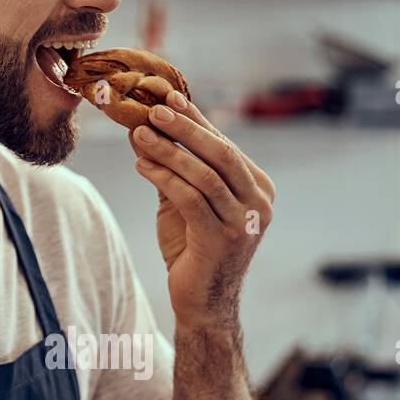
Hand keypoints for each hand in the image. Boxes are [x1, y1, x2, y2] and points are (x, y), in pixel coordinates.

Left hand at [128, 90, 274, 327]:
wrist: (202, 301)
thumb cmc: (192, 247)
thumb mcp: (181, 200)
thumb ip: (170, 167)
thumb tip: (141, 128)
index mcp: (258, 187)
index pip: (224, 145)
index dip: (196, 120)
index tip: (168, 97)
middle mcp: (259, 202)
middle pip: (220, 153)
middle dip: (185, 128)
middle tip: (154, 109)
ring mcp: (244, 222)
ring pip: (205, 175)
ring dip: (169, 151)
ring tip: (139, 134)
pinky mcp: (222, 240)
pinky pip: (190, 199)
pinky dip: (164, 178)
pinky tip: (141, 165)